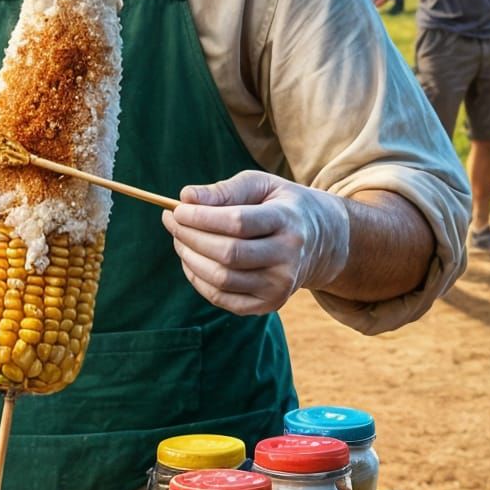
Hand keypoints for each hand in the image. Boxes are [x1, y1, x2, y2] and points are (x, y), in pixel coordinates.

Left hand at [161, 170, 350, 315]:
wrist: (319, 241)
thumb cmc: (279, 205)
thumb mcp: (260, 185)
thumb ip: (224, 190)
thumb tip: (186, 197)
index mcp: (288, 221)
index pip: (237, 222)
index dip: (200, 217)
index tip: (176, 209)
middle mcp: (289, 258)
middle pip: (227, 253)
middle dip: (189, 237)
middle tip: (170, 221)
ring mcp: (281, 286)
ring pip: (221, 278)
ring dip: (189, 257)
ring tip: (179, 238)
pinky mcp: (270, 304)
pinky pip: (222, 298)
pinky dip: (198, 279)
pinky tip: (191, 259)